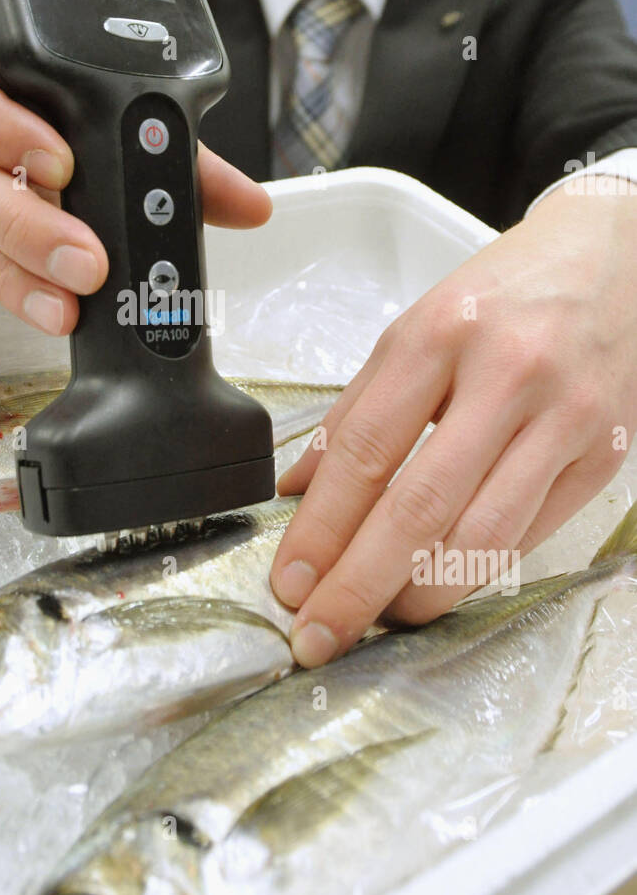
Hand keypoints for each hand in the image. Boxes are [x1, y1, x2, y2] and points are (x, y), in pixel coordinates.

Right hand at [0, 36, 271, 334]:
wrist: (48, 140)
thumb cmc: (76, 121)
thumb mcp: (129, 127)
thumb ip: (184, 158)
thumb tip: (249, 205)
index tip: (61, 165)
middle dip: (23, 221)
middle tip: (83, 256)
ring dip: (16, 269)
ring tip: (70, 299)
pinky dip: (12, 289)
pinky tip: (52, 308)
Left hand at [272, 187, 636, 667]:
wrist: (614, 260)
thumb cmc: (507, 294)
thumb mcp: (417, 329)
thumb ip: (356, 411)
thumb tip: (299, 489)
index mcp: (441, 334)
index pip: (365, 451)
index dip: (321, 529)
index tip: (291, 580)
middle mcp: (506, 376)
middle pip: (419, 507)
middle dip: (359, 584)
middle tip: (321, 633)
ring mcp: (563, 420)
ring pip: (481, 539)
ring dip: (420, 596)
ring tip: (377, 620)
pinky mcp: (602, 456)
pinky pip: (528, 537)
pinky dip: (475, 575)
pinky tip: (437, 588)